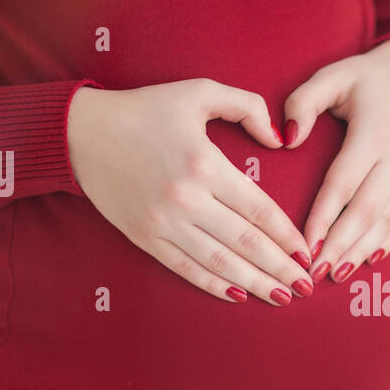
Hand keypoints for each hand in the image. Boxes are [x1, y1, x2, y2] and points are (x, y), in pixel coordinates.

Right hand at [66, 80, 313, 305]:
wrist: (81, 133)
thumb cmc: (146, 110)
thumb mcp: (199, 92)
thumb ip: (246, 106)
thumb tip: (279, 140)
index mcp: (205, 164)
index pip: (258, 209)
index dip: (287, 235)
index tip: (307, 252)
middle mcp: (186, 198)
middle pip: (245, 242)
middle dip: (280, 268)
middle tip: (306, 287)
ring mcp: (164, 222)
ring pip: (219, 261)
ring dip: (254, 283)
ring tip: (281, 297)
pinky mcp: (145, 237)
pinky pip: (185, 267)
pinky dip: (214, 284)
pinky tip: (238, 295)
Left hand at [282, 41, 389, 282]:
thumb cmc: (364, 80)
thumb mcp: (332, 76)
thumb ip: (304, 102)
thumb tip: (287, 139)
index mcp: (374, 132)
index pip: (343, 183)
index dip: (323, 217)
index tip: (303, 245)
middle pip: (366, 210)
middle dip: (340, 245)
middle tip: (314, 272)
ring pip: (387, 221)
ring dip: (360, 251)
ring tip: (335, 275)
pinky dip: (386, 243)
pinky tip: (366, 261)